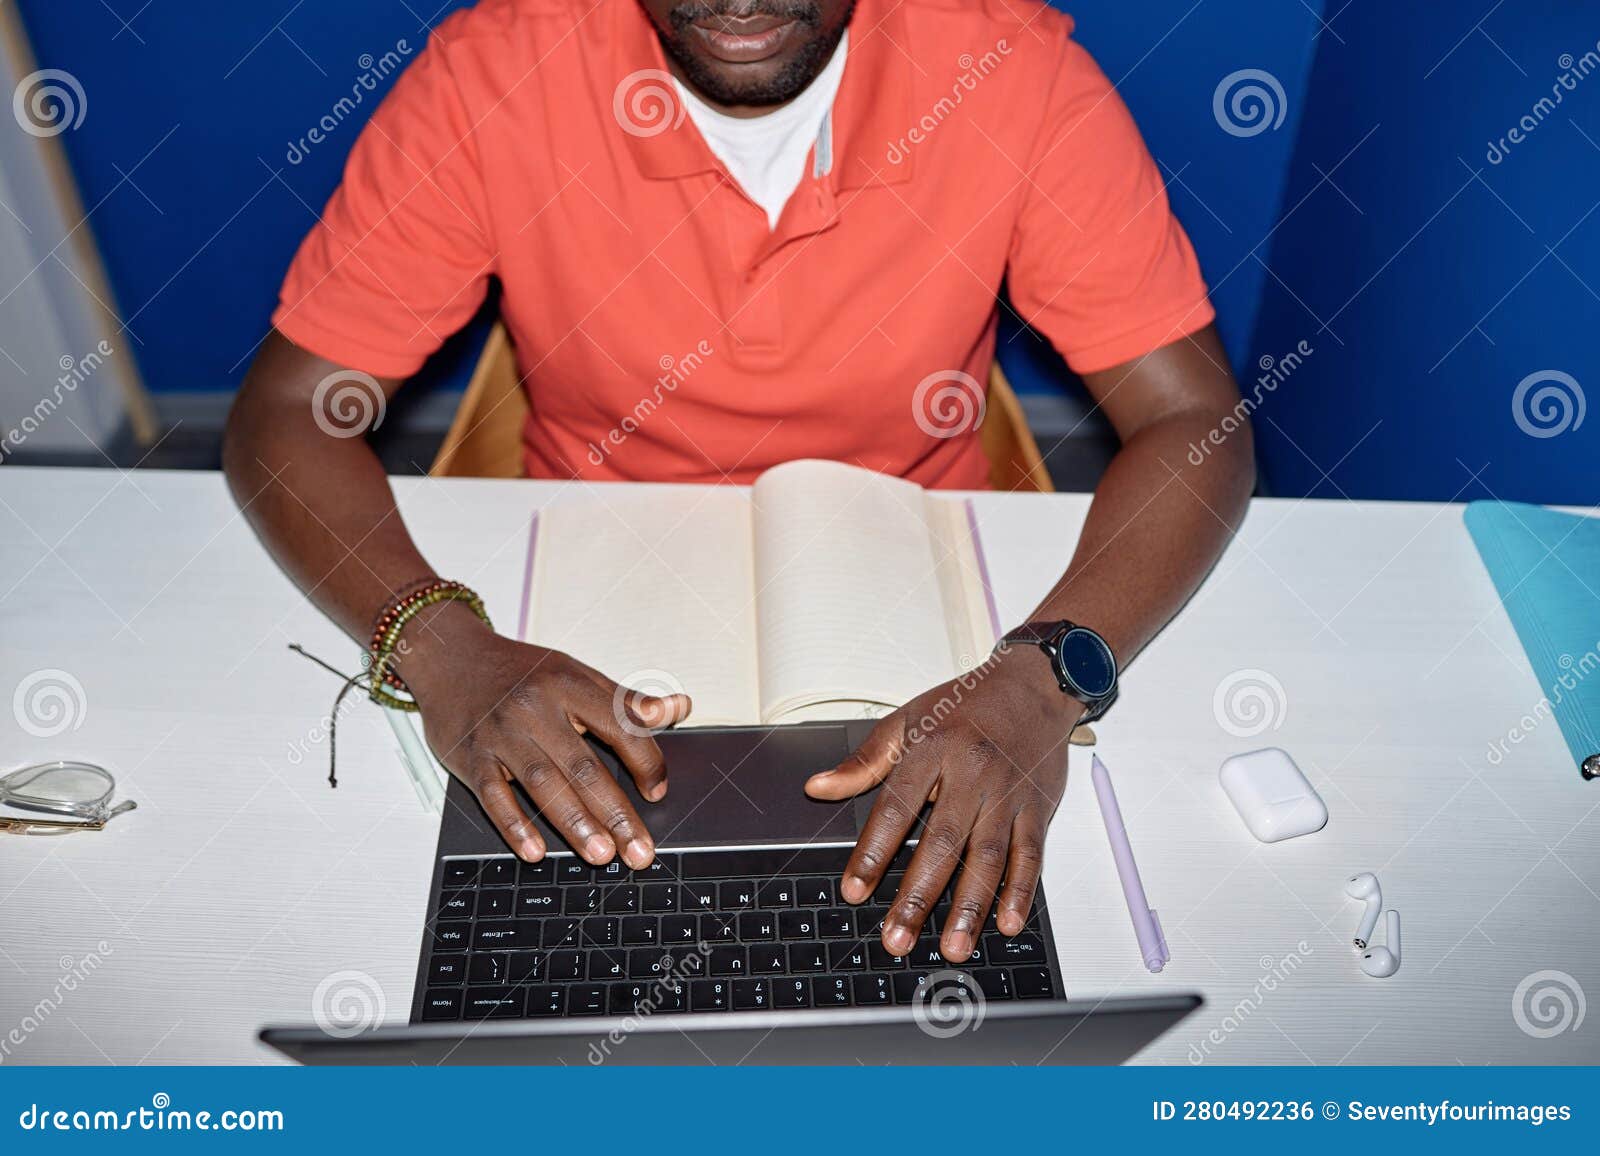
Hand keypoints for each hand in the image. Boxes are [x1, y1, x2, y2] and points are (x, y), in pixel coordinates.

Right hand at [395, 603, 690, 867]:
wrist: (452, 657)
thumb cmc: (521, 671)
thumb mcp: (576, 673)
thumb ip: (626, 700)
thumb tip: (679, 707)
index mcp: (569, 684)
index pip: (619, 725)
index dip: (645, 760)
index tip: (658, 791)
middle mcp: (535, 709)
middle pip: (583, 766)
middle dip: (616, 812)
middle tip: (639, 850)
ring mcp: (502, 735)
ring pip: (543, 784)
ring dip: (575, 824)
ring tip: (602, 854)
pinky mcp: (472, 757)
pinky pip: (493, 796)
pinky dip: (515, 825)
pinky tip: (535, 850)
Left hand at [804, 645, 1079, 961]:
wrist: (1032, 687)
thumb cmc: (965, 706)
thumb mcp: (906, 722)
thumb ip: (863, 762)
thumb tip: (817, 787)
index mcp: (932, 751)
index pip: (896, 808)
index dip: (873, 852)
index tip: (855, 890)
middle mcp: (971, 775)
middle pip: (942, 843)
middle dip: (918, 896)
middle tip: (897, 937)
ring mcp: (1008, 795)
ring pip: (988, 857)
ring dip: (970, 906)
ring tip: (952, 945)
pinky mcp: (1038, 809)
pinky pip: (1030, 855)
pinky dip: (1021, 892)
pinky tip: (1007, 922)